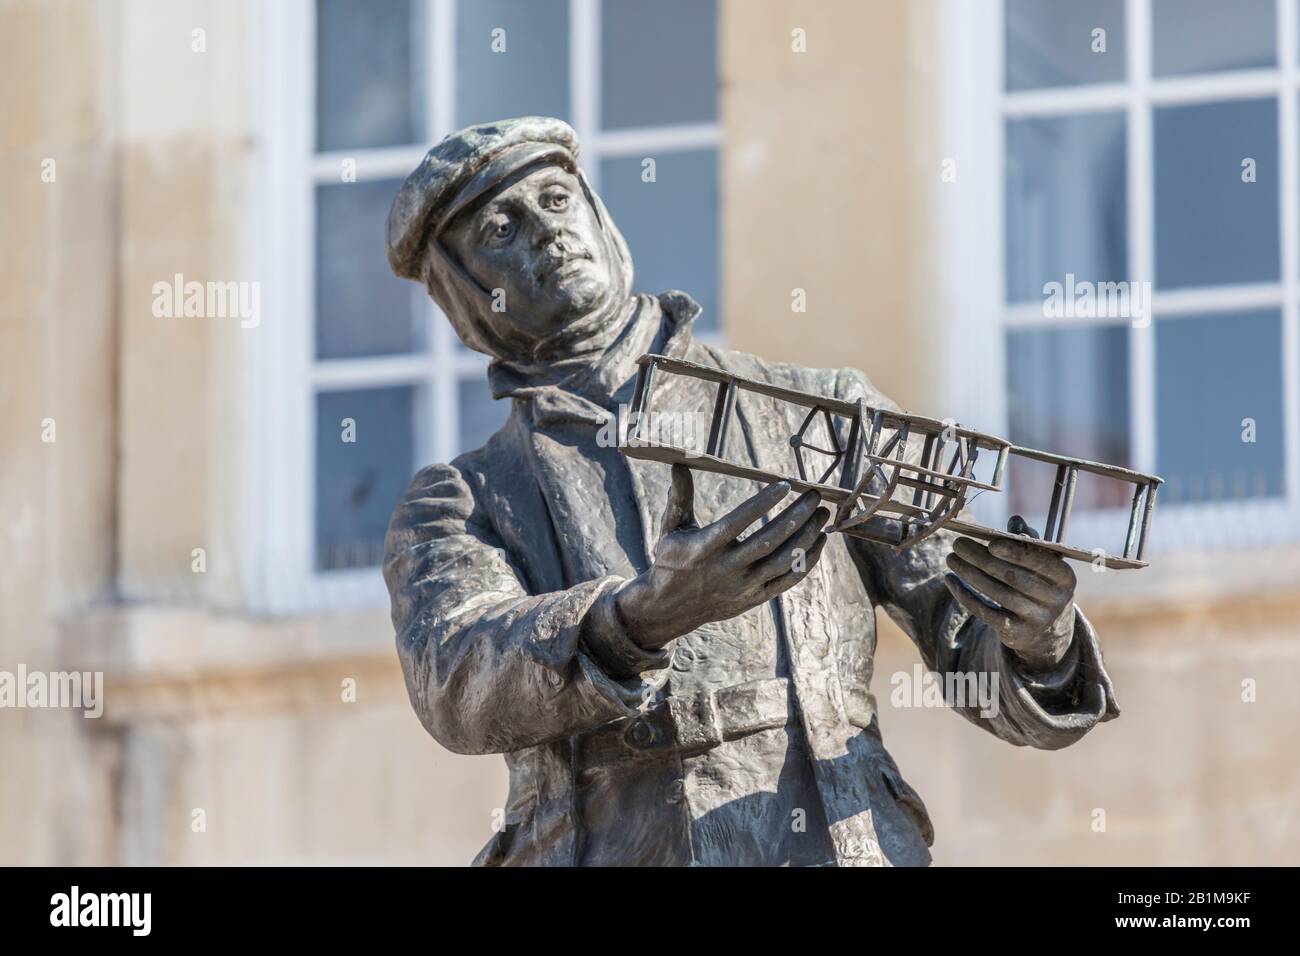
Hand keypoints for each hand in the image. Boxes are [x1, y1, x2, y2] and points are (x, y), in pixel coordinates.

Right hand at [615, 465, 829, 649]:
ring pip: (783, 560)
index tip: (785, 484)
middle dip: (796, 516)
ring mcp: (743, 586)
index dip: (763, 503)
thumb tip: (679, 463)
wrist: (670, 608)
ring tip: (822, 513)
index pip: (738, 522)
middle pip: (769, 541)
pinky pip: (788, 580)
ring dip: (807, 536)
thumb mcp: (671, 529)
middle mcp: (726, 568)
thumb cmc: (672, 560)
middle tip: (814, 495)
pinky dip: (807, 560)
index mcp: (705, 548)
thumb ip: (679, 497)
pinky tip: (819, 540)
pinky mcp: (755, 598)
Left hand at [943, 515, 1077, 670]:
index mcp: (1065, 577)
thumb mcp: (1045, 564)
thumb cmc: (1042, 584)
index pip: (1041, 562)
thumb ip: (1030, 542)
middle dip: (982, 558)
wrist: (1049, 631)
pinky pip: (986, 612)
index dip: (1016, 553)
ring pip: (997, 594)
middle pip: (1013, 577)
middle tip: (958, 544)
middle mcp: (1054, 600)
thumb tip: (1015, 520)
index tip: (991, 543)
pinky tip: (951, 580)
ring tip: (951, 558)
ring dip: (970, 574)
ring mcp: (1036, 619)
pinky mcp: (1016, 633)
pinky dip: (965, 595)